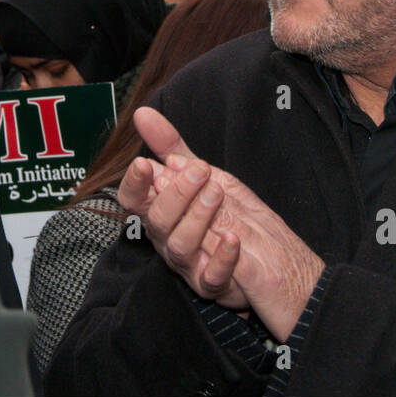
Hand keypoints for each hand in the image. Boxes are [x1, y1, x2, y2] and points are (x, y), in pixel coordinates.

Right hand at [127, 108, 326, 340]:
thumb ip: (170, 146)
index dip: (135, 184)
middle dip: (176, 193)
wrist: (261, 251)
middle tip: (200, 170)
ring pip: (179, 246)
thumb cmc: (222, 210)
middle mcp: (166, 238)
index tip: (144, 163)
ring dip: (197, 217)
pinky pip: (211, 277)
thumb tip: (142, 113)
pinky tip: (233, 240)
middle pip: (156, 220)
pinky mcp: (210, 284)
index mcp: (159, 210)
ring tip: (217, 194)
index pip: (134, 199)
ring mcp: (187, 263)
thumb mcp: (200, 173)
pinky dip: (221, 258)